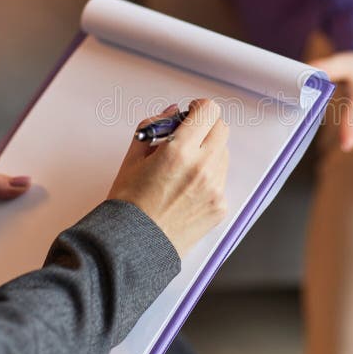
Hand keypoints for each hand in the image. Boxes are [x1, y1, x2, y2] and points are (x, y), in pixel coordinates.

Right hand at [108, 99, 229, 257]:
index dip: (199, 108)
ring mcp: (215, 188)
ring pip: (223, 154)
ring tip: (184, 168)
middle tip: (188, 137)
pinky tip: (187, 190)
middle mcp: (202, 167)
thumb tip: (173, 111)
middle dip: (206, 127)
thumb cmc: (129, 203)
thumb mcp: (132, 158)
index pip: (209, 111)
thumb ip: (153, 126)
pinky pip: (222, 179)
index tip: (190, 114)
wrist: (134, 246)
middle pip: (222, 128)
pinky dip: (209, 177)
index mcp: (179, 151)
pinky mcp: (220, 206)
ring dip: (209, 151)